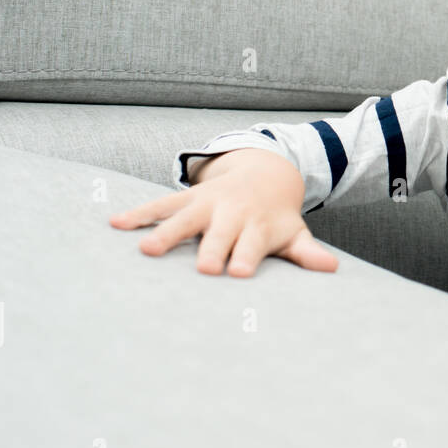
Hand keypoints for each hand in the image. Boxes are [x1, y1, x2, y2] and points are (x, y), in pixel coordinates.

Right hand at [109, 148, 338, 277]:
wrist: (264, 174)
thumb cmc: (275, 218)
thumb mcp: (293, 232)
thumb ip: (307, 253)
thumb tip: (332, 268)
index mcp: (257, 226)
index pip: (252, 244)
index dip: (245, 256)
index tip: (238, 273)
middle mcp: (231, 213)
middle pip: (220, 233)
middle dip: (211, 248)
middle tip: (203, 268)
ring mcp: (206, 204)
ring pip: (184, 218)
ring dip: (166, 232)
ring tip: (147, 250)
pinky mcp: (186, 199)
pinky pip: (160, 205)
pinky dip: (138, 214)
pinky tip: (114, 224)